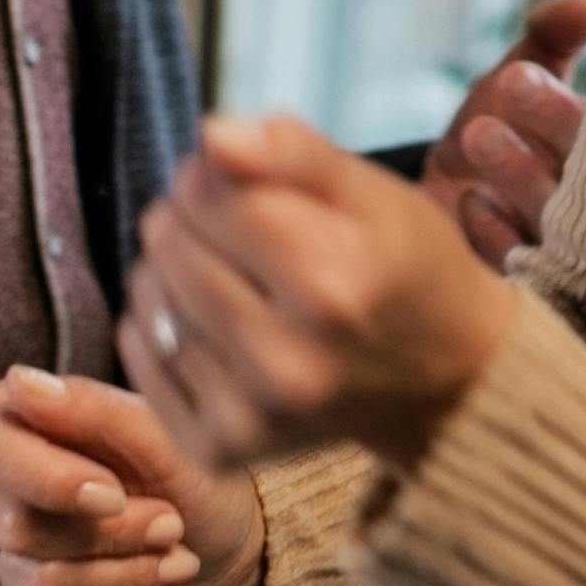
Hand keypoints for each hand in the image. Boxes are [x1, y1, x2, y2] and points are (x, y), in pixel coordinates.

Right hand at [0, 364, 262, 585]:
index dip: (51, 480)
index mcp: (9, 419)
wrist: (216, 558)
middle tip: (170, 525)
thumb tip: (20, 382)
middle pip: (19, 528)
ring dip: (119, 576)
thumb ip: (95, 410)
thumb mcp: (164, 439)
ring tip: (165, 557)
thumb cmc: (190, 482)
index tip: (116, 495)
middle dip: (111, 535)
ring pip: (34, 584)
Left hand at [128, 115, 519, 469]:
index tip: (237, 174)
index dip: (211, 170)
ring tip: (225, 267)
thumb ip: (293, 152)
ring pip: (149, 296)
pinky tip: (206, 316)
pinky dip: (158, 325)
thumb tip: (210, 136)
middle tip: (237, 224)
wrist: (444, 382)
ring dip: (169, 266)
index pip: (210, 194)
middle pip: (172, 244)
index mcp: (330, 285)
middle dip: (188, 215)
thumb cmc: (404, 268)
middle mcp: (286, 361)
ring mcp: (249, 415)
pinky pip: (141, 357)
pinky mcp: (219, 449)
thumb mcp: (373, 192)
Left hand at [417, 0, 585, 266]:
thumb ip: (549, 37)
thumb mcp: (523, 73)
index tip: (516, 74)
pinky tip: (470, 202)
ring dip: (521, 174)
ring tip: (477, 135)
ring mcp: (575, 253)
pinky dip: (499, 237)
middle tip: (508, 85)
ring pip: (561, 220)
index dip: (563, 104)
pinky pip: (527, 271)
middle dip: (553, 124)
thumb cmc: (501, 131)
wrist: (442, 207)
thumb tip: (585, 5)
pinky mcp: (541, 291)